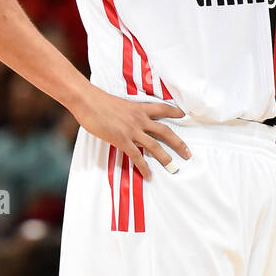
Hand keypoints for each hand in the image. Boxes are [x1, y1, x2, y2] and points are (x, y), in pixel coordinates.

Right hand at [72, 85, 189, 180]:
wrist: (87, 100)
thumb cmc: (98, 100)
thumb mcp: (118, 103)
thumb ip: (126, 112)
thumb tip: (124, 118)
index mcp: (139, 108)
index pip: (163, 109)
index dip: (175, 112)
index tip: (183, 115)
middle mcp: (139, 119)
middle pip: (165, 132)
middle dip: (178, 144)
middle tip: (187, 154)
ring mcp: (131, 130)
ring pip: (154, 146)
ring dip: (165, 158)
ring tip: (173, 167)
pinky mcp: (122, 140)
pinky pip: (137, 156)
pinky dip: (144, 167)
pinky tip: (149, 175)